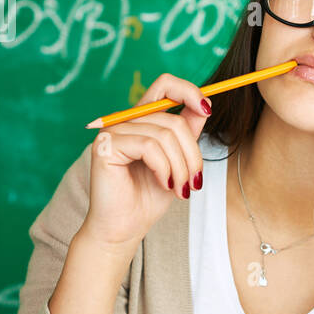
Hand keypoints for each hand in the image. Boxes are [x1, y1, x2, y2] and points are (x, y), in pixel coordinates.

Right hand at [82, 72, 210, 251]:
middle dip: (192, 153)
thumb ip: (186, 133)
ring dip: (180, 167)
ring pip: (164, 134)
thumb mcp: (178, 161)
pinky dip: (164, 168)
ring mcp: (113, 131)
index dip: (189, 90)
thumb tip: (205, 105)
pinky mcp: (106, 146)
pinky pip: (149, 146)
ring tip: (180, 188)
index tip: (208, 109)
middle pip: (173, 119)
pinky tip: (163, 183)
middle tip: (194, 181)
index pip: (165, 85)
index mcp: (142, 120)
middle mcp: (125, 120)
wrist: (125, 228)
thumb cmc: (149, 196)